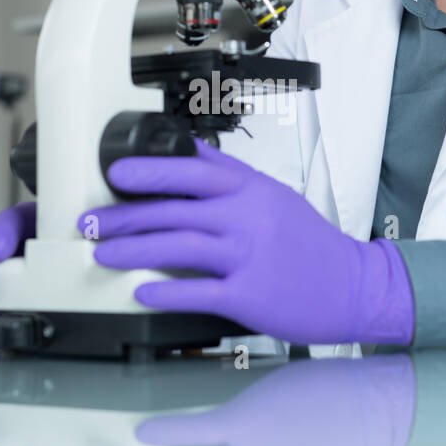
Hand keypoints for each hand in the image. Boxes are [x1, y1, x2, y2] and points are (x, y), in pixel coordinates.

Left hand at [78, 139, 413, 345]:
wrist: (354, 286)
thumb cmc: (311, 245)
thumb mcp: (273, 195)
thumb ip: (229, 174)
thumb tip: (190, 150)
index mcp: (252, 190)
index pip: (194, 171)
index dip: (150, 170)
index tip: (115, 173)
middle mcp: (249, 218)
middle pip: (177, 209)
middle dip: (125, 215)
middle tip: (91, 221)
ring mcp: (250, 256)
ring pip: (180, 246)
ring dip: (134, 250)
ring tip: (103, 254)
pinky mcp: (251, 295)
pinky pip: (200, 291)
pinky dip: (167, 291)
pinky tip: (142, 291)